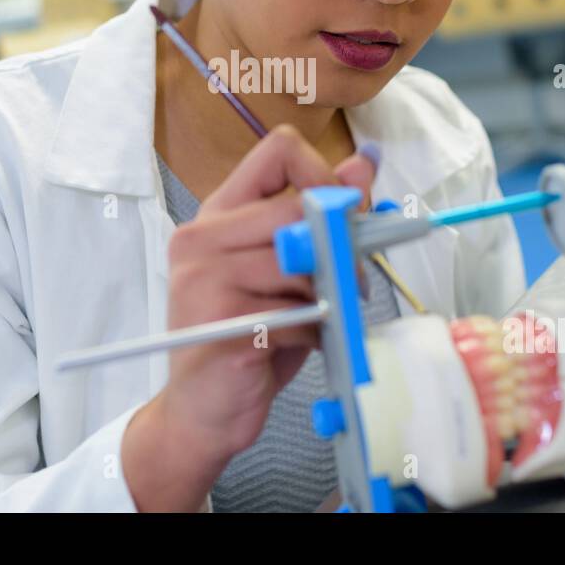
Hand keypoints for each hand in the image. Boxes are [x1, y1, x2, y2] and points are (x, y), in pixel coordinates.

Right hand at [121, 124, 376, 510]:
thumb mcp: (284, 269)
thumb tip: (364, 164)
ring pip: (304, 263)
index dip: (325, 175)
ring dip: (331, 294)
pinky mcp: (223, 325)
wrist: (201, 412)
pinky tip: (309, 343)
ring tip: (323, 317)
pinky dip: (319, 332)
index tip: (342, 214)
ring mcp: (205, 281)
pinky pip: (300, 315)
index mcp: (215, 215)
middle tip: (351, 278)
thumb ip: (316, 217)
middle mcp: (201, 239)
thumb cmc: (250, 336)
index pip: (278, 151)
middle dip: (340, 244)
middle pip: (299, 208)